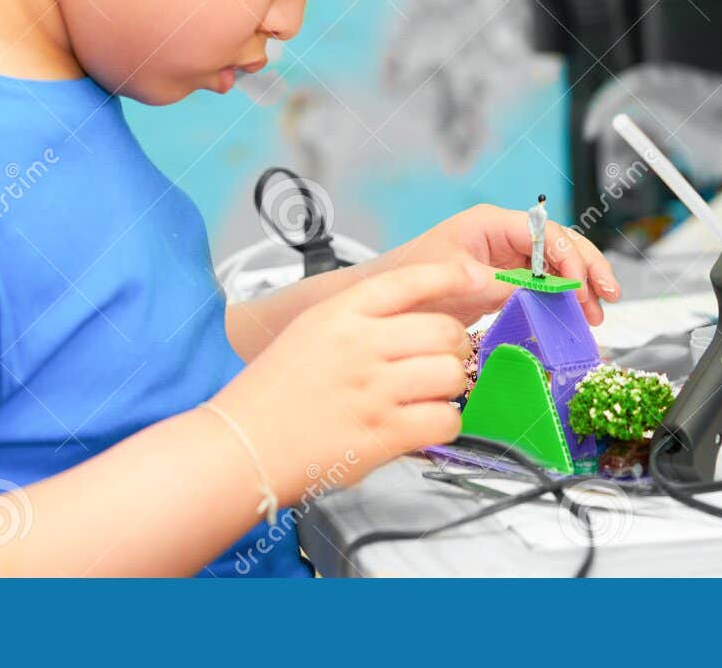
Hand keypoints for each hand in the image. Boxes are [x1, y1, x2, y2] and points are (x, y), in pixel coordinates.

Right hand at [211, 264, 480, 500]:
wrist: (243, 444)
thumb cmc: (274, 391)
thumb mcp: (313, 330)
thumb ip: (362, 318)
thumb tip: (419, 318)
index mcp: (342, 313)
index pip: (412, 280)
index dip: (453, 276)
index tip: (478, 279)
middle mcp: (361, 345)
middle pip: (445, 330)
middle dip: (455, 345)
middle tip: (443, 358)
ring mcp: (375, 390)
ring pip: (452, 373)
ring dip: (451, 385)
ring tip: (430, 393)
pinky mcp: (385, 434)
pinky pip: (445, 419)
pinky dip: (444, 422)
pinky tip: (423, 422)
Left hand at [372, 203, 621, 326]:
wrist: (386, 299)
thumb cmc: (409, 278)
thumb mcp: (451, 278)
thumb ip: (493, 283)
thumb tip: (533, 292)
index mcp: (491, 223)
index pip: (544, 233)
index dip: (569, 257)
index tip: (581, 285)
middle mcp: (504, 236)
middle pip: (560, 245)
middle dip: (587, 269)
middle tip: (607, 297)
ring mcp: (506, 258)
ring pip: (557, 266)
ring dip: (580, 287)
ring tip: (595, 314)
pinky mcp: (506, 280)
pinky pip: (543, 286)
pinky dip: (562, 301)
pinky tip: (574, 317)